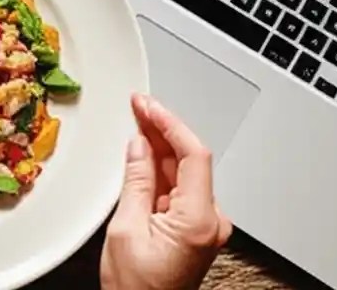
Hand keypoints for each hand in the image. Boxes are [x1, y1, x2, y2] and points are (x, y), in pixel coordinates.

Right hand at [100, 93, 231, 289]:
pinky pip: (180, 190)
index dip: (169, 123)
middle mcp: (211, 222)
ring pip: (184, 174)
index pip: (193, 155)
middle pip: (189, 161)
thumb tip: (138, 147)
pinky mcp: (196, 230)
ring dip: (160, 148)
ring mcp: (206, 227)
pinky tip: (143, 156)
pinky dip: (161, 171)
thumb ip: (136, 182)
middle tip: (138, 107)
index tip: (148, 106)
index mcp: (198, 221)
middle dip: (162, 131)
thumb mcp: (125, 229)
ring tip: (137, 123)